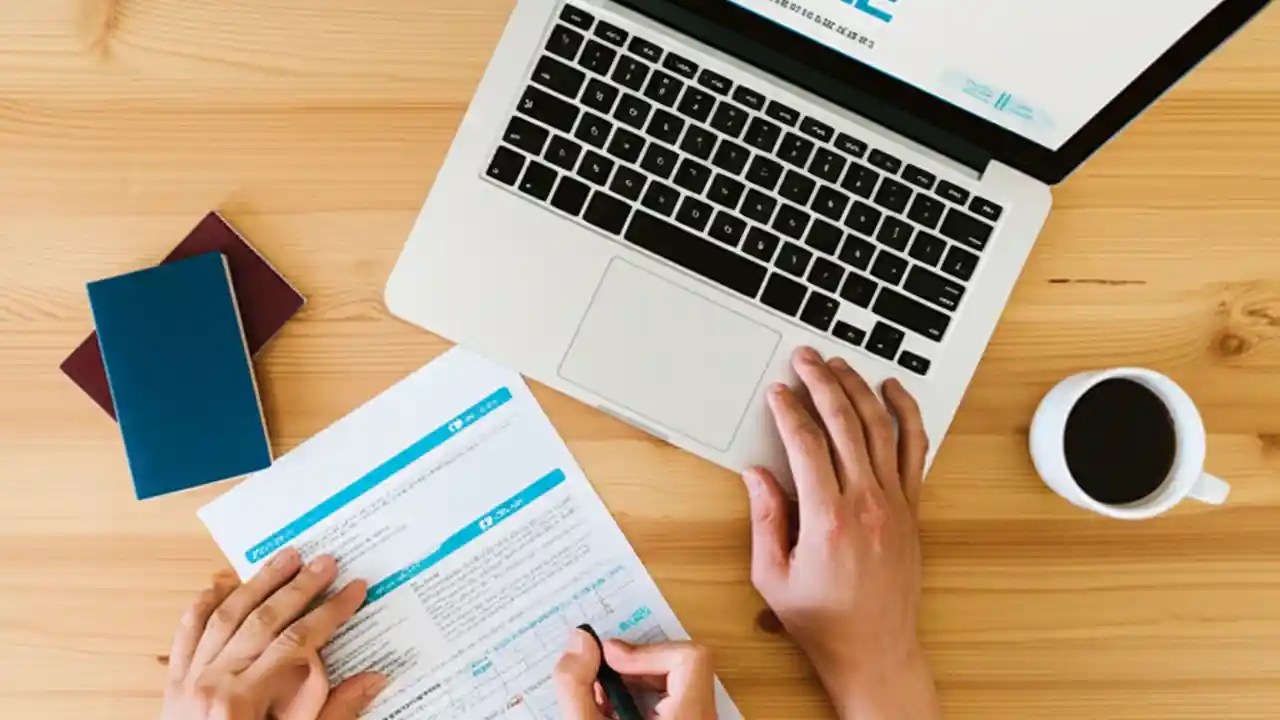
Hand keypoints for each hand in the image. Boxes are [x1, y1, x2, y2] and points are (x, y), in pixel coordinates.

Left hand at [161, 549, 385, 719]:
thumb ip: (334, 713)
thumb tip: (375, 678)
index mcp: (243, 702)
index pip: (297, 641)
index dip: (330, 612)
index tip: (355, 590)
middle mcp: (211, 683)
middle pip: (263, 620)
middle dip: (299, 588)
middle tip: (327, 562)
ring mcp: (189, 681)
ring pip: (224, 617)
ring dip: (258, 583)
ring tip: (286, 558)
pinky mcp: (174, 686)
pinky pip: (186, 634)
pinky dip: (203, 606)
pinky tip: (222, 585)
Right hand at [553, 629, 715, 719]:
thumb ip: (576, 686)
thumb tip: (579, 641)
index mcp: (687, 719)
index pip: (689, 658)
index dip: (645, 652)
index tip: (610, 661)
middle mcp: (702, 719)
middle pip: (682, 665)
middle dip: (635, 665)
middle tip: (599, 677)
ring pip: (678, 683)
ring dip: (636, 682)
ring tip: (602, 700)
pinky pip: (677, 701)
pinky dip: (644, 700)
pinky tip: (613, 713)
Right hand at [742, 347, 939, 719]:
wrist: (875, 651)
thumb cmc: (823, 621)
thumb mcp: (772, 576)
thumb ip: (764, 520)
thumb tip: (757, 475)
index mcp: (827, 520)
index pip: (806, 445)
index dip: (789, 412)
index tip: (777, 393)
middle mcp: (867, 504)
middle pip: (845, 424)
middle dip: (821, 383)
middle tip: (805, 359)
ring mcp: (896, 504)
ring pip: (880, 428)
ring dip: (859, 389)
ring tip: (840, 364)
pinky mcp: (913, 509)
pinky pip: (915, 450)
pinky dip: (907, 415)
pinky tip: (893, 392)